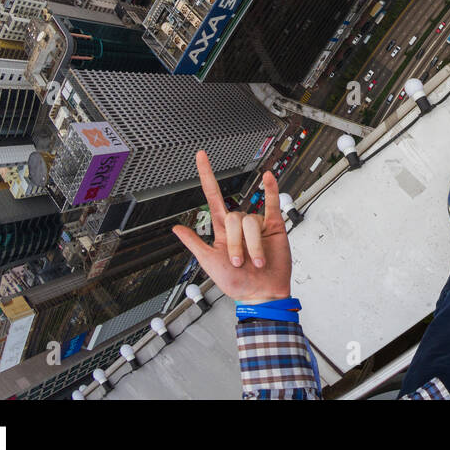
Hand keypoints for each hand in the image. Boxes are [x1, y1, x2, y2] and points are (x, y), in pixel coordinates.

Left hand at [173, 151, 292, 304]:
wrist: (261, 293)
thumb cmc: (236, 283)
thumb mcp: (209, 264)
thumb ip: (194, 244)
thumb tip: (176, 228)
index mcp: (222, 231)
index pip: (213, 197)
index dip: (206, 176)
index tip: (201, 156)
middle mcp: (239, 225)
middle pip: (234, 217)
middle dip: (235, 242)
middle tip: (238, 262)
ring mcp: (257, 224)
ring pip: (251, 220)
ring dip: (253, 245)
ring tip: (256, 261)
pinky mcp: (274, 226)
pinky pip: (272, 203)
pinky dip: (271, 189)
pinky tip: (268, 178)